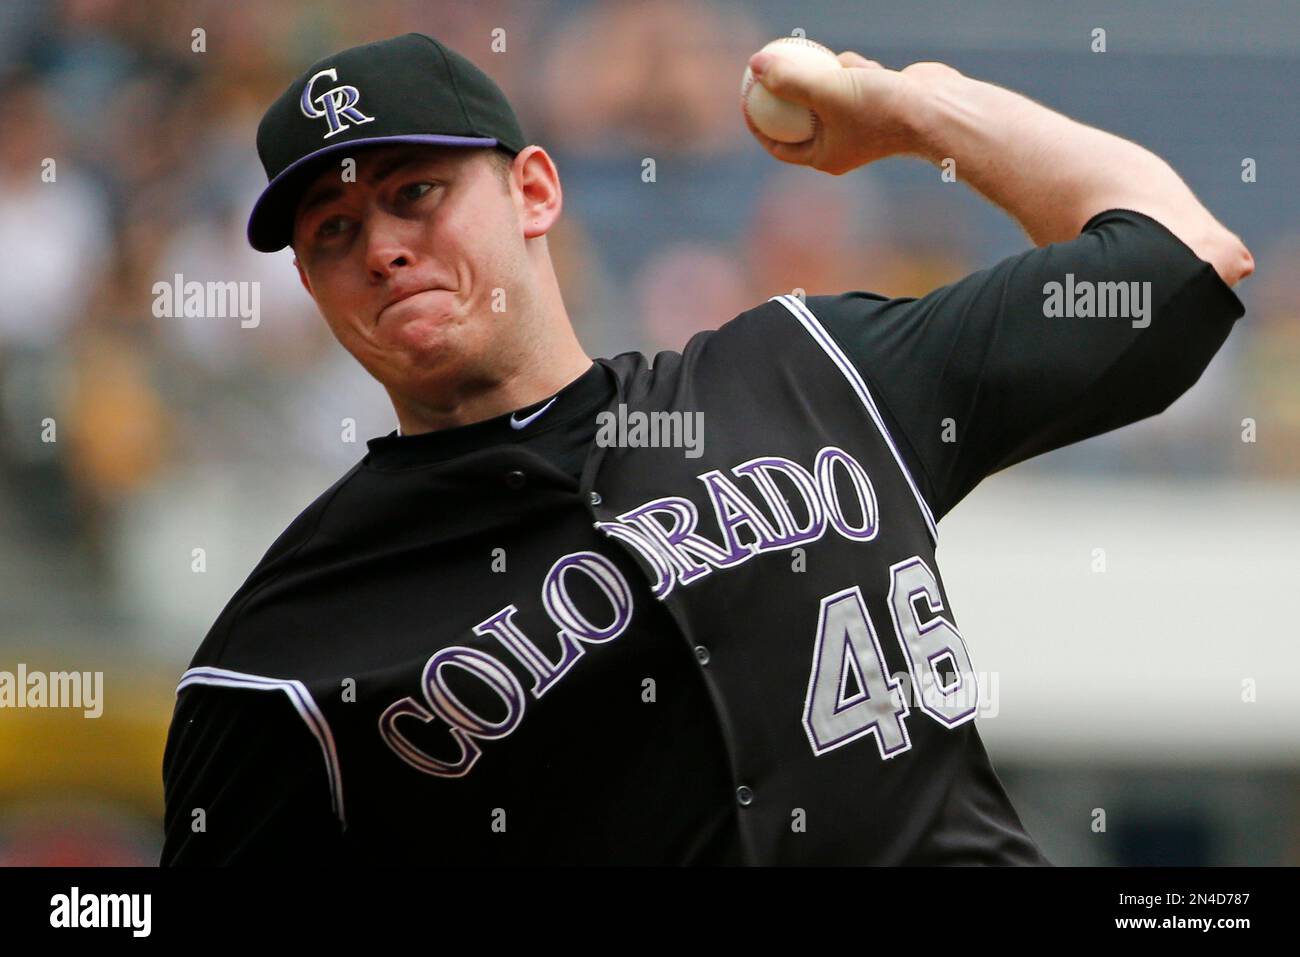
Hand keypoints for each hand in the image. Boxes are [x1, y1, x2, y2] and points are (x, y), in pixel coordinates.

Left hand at [742, 49, 923, 174]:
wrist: (935, 109)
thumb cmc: (879, 108)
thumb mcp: (826, 92)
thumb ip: (790, 79)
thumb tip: (755, 65)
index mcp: (824, 157)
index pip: (779, 144)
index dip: (757, 122)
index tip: (745, 98)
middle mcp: (842, 145)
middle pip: (800, 119)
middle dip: (786, 95)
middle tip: (766, 71)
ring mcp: (861, 124)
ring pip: (828, 95)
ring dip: (824, 77)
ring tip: (819, 63)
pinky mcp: (879, 103)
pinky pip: (853, 82)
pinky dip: (853, 70)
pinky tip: (857, 63)